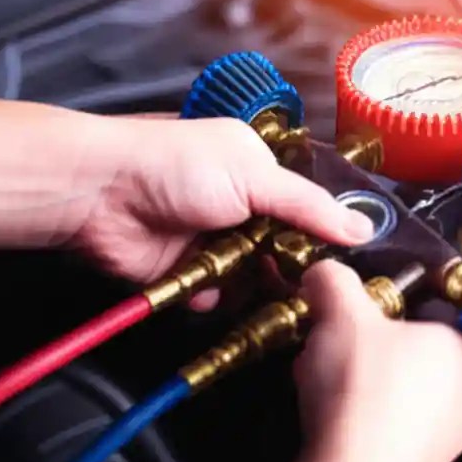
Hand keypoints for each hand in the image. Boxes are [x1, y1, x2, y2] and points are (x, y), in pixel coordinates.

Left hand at [73, 116, 373, 293]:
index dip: (324, 228)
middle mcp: (240, 202)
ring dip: (257, 284)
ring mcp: (214, 238)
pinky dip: (219, 297)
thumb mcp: (254, 175)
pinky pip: (220, 297)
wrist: (100, 193)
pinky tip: (215, 289)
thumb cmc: (173, 164)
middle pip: (285, 244)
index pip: (307, 202)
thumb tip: (362, 228)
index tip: (343, 254)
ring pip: (256, 275)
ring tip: (261, 286)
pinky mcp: (189, 272)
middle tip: (309, 281)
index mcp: (259, 166)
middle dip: (293, 263)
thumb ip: (310, 206)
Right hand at [292, 261, 461, 461]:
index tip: (366, 310)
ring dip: (362, 382)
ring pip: (402, 393)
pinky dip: (362, 419)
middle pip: (413, 353)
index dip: (391, 306)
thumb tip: (325, 272)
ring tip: (325, 380)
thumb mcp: (342, 315)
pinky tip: (332, 416)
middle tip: (340, 345)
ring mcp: (448, 435)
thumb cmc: (363, 398)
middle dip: (370, 347)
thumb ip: (334, 282)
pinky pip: (392, 429)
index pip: (434, 310)